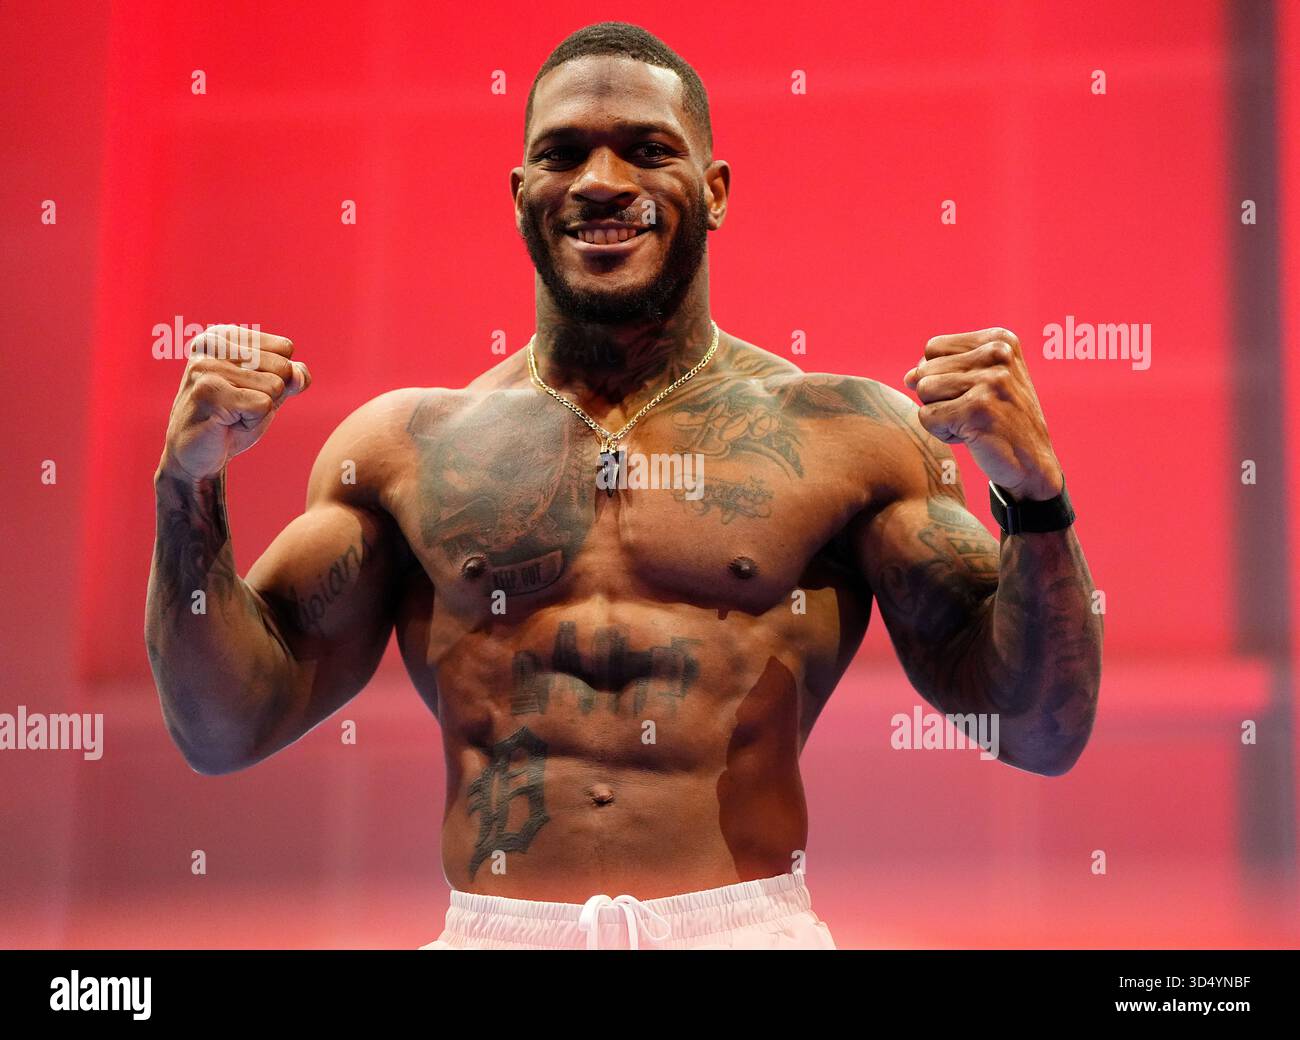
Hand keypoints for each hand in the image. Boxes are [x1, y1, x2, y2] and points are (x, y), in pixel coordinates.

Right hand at [158, 324, 309, 482]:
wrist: (197, 454)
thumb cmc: (233, 419)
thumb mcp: (270, 393)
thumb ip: (292, 377)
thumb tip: (300, 373)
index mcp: (226, 335)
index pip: (285, 347)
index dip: (277, 377)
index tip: (247, 390)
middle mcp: (213, 344)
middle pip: (282, 366)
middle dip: (270, 395)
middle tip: (239, 406)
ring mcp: (207, 366)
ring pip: (275, 386)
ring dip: (259, 410)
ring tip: (231, 414)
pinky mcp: (208, 391)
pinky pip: (263, 405)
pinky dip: (252, 422)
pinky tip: (226, 423)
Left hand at [903, 327, 1062, 500]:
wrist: (1033, 463)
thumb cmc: (1001, 421)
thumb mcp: (979, 383)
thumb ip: (943, 371)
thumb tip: (908, 377)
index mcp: (999, 339)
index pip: (933, 347)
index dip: (940, 375)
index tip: (971, 393)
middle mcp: (997, 353)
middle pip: (925, 369)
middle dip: (939, 397)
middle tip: (973, 412)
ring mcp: (990, 380)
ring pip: (924, 390)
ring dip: (940, 415)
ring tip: (971, 422)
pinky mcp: (977, 408)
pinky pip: (927, 416)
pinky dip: (942, 432)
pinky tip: (971, 436)